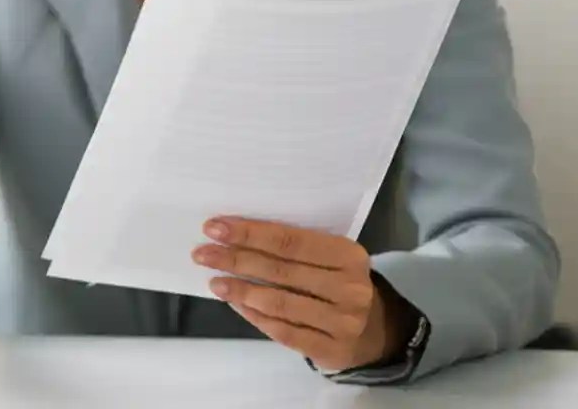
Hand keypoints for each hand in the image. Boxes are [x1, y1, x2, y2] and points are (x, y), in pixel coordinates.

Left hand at [191, 217, 416, 372]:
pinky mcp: (331, 350)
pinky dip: (255, 316)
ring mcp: (342, 322)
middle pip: (280, 270)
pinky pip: (284, 331)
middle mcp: (349, 287)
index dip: (249, 233)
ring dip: (241, 291)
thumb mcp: (331, 258)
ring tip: (215, 282)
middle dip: (236, 259)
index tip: (214, 227)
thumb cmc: (340, 282)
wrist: (375, 329)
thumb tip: (235, 236)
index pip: (290, 241)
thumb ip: (295, 248)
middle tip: (202, 253)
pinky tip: (236, 304)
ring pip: (280, 303)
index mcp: (348, 254)